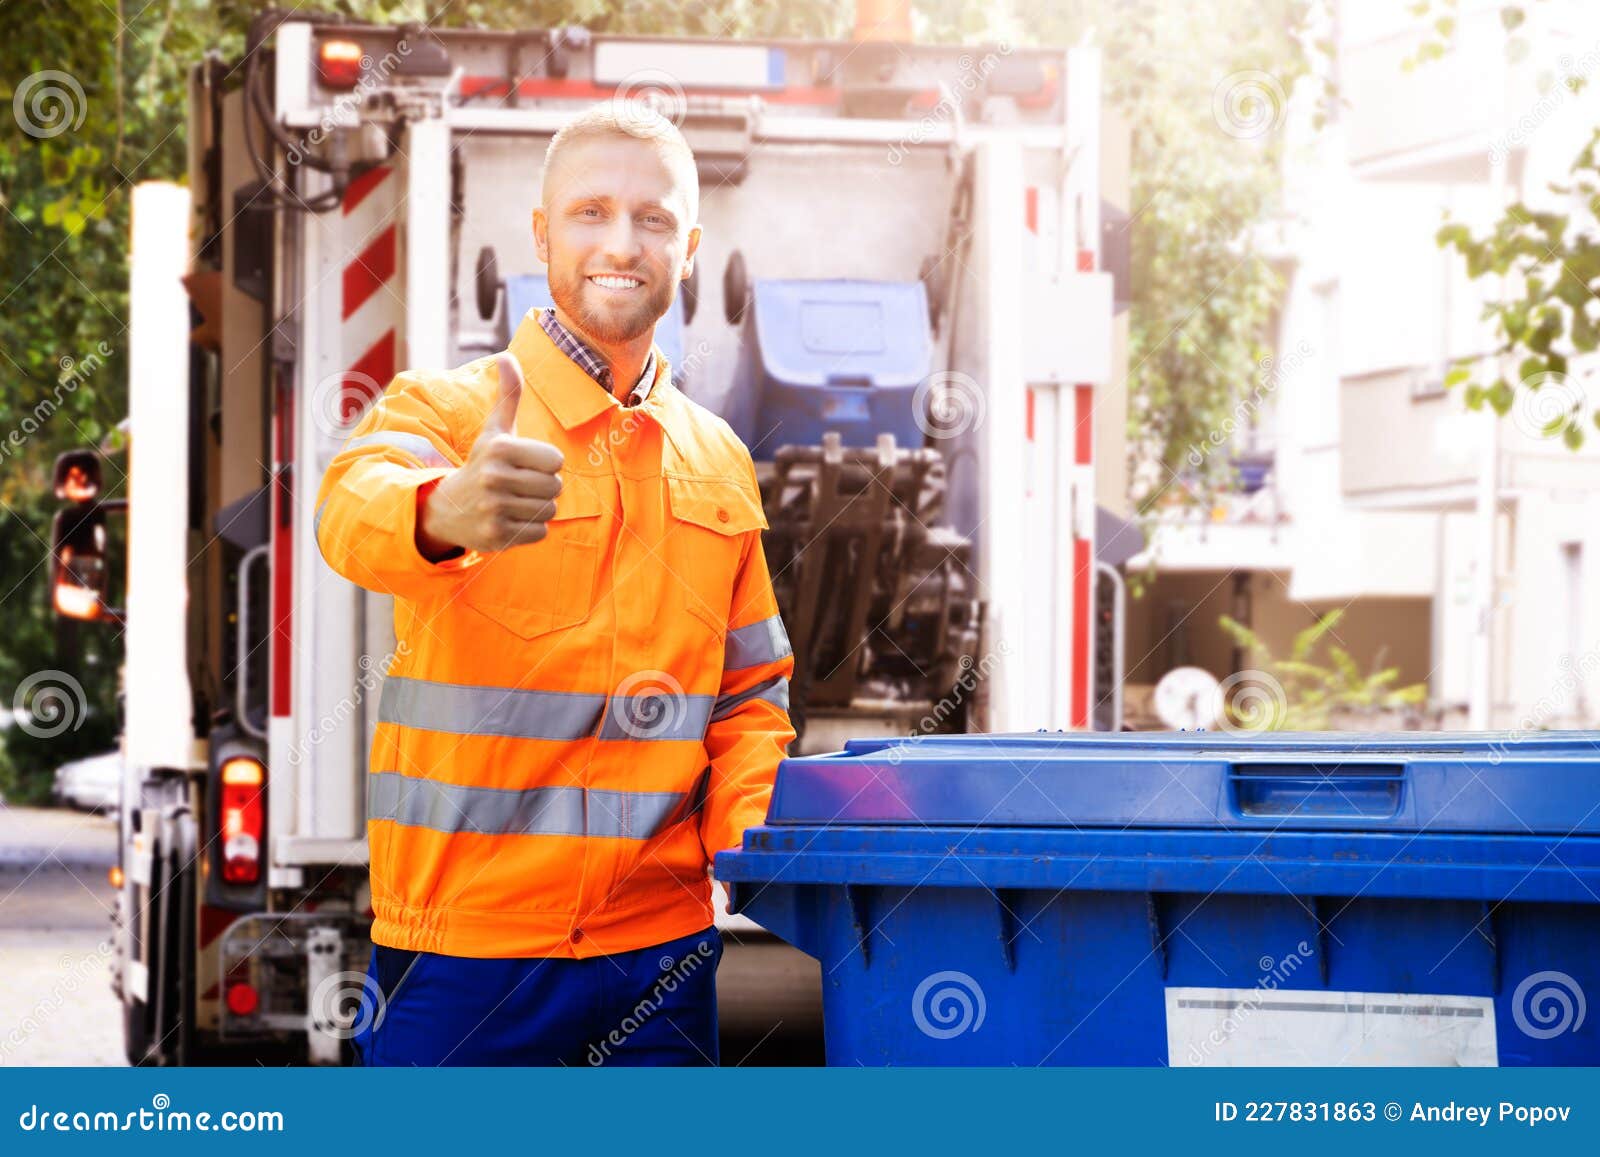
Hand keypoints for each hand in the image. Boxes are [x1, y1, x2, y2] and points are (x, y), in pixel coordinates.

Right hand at [417, 352, 564, 557]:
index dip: (546, 464)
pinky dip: (531, 529)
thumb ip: (508, 396)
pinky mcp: (496, 535)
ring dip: (538, 508)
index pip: (557, 461)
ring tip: (515, 502)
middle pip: (555, 487)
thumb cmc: (483, 464)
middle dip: (544, 487)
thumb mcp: (495, 430)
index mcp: (500, 448)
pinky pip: (540, 533)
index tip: (525, 464)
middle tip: (520, 486)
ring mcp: (494, 508)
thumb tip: (509, 357)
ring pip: (549, 511)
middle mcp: (495, 478)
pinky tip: (510, 519)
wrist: (448, 507)